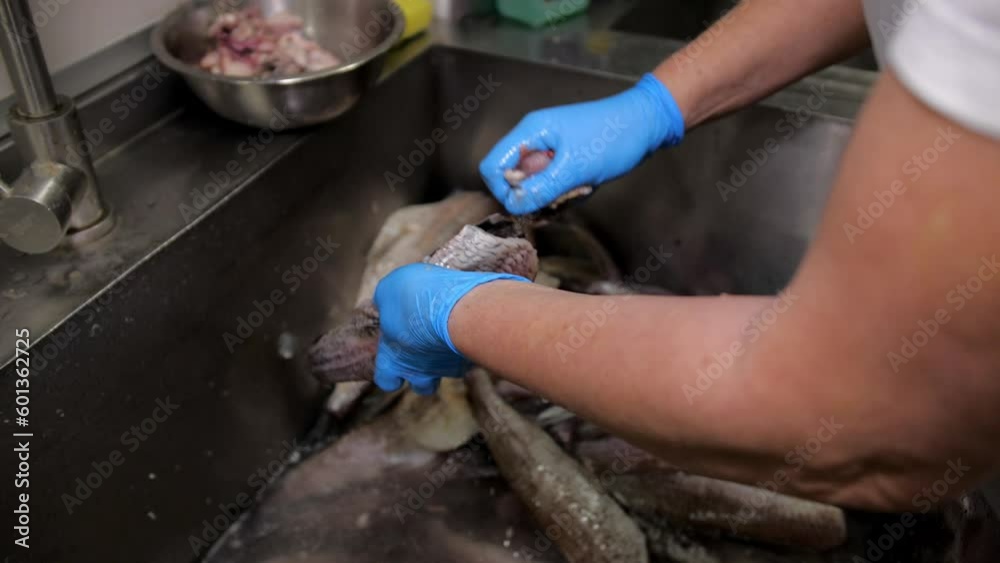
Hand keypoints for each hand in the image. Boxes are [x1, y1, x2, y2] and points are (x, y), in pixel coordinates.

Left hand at [372, 263, 529, 394]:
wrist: (459, 308)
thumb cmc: (416, 301)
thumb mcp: (388, 290)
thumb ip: (384, 300)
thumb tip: (384, 302)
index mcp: (394, 359)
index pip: (387, 381)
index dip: (390, 375)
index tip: (394, 362)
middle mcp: (421, 370)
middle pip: (422, 386)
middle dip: (423, 373)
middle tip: (425, 350)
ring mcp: (449, 367)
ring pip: (448, 370)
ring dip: (448, 356)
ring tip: (450, 331)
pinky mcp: (474, 358)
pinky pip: (469, 355)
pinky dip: (468, 344)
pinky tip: (469, 325)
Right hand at [479, 73, 684, 213]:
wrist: (647, 123)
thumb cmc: (612, 137)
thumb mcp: (575, 167)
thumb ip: (541, 188)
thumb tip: (514, 206)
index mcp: (530, 132)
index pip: (493, 166)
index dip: (504, 190)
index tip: (528, 203)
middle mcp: (534, 139)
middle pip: (513, 179)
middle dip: (534, 195)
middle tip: (561, 197)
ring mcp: (550, 150)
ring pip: (534, 185)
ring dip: (554, 195)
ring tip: (580, 188)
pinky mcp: (564, 159)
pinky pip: (553, 184)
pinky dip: (567, 192)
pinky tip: (587, 186)